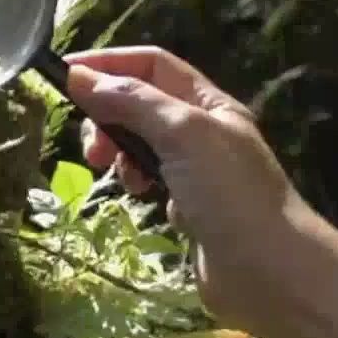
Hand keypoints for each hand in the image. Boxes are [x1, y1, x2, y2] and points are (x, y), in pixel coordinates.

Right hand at [64, 46, 306, 336]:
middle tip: (92, 148)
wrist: (271, 273)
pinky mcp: (190, 209)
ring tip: (115, 174)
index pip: (151, 65)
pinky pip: (151, 180)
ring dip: (120, 152)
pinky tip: (143, 197)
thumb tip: (78, 76)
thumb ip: (131, 101)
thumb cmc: (229, 194)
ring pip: (142, 144)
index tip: (65, 77)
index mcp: (209, 104)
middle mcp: (204, 131)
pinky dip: (138, 182)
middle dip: (109, 116)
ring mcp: (198, 172)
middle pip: (141, 103)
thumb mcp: (181, 134)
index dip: (109, 64)